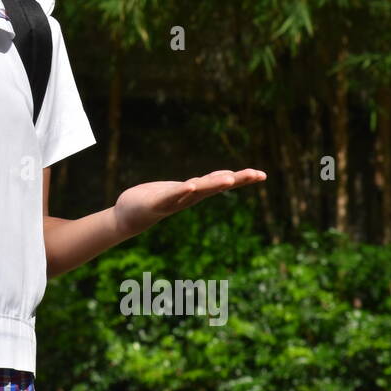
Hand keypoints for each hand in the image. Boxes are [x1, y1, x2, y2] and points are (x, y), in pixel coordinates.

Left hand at [113, 169, 266, 238]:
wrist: (128, 216)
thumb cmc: (156, 200)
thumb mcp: (182, 189)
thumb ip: (203, 184)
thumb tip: (227, 176)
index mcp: (195, 192)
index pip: (221, 182)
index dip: (242, 178)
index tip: (263, 174)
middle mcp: (188, 198)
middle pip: (215, 187)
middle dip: (235, 180)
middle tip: (255, 175)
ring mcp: (173, 201)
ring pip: (197, 192)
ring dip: (212, 185)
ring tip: (229, 178)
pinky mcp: (156, 204)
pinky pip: (171, 197)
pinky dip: (181, 192)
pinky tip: (190, 185)